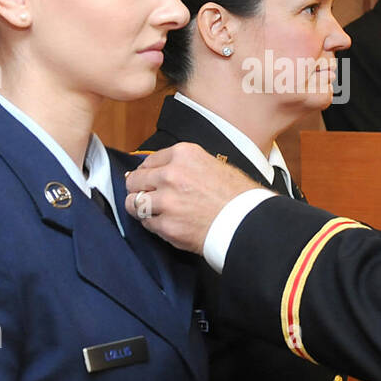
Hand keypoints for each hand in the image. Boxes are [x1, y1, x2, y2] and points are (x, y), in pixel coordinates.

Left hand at [124, 142, 260, 254]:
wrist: (247, 221)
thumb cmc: (237, 194)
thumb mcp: (212, 163)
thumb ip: (184, 165)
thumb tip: (159, 170)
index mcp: (183, 154)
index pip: (148, 161)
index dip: (147, 172)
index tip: (148, 179)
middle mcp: (171, 175)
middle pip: (135, 180)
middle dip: (138, 188)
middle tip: (145, 195)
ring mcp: (166, 201)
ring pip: (133, 203)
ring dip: (141, 207)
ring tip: (153, 211)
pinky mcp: (166, 225)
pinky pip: (146, 223)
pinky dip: (153, 224)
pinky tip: (167, 223)